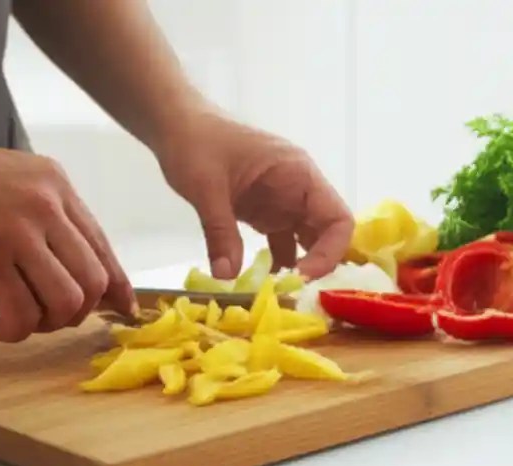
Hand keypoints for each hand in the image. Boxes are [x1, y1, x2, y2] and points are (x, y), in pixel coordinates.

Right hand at [0, 130, 134, 342]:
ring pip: (67, 300)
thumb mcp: (7, 181)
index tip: (121, 310)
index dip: (117, 287)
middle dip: (77, 312)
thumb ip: (47, 218)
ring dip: (47, 324)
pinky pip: (23, 313)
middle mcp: (44, 203)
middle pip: (94, 279)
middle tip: (46, 317)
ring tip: (19, 319)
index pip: (102, 246)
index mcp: (54, 183)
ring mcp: (15, 230)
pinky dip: (15, 331)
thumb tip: (85, 272)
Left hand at [153, 111, 353, 279]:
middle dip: (317, 265)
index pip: (337, 218)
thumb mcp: (205, 188)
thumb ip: (219, 232)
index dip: (330, 252)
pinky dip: (278, 263)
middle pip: (328, 233)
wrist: (176, 125)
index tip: (302, 278)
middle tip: (291, 293)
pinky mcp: (266, 211)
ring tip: (279, 293)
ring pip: (309, 240)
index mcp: (298, 173)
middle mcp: (299, 188)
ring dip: (300, 267)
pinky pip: (284, 241)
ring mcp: (284, 201)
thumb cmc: (195, 143)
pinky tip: (264, 283)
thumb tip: (227, 275)